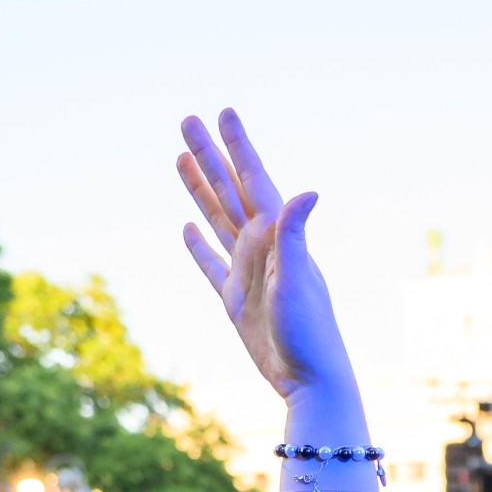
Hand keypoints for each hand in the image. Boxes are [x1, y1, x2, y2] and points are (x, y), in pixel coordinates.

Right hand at [175, 109, 347, 408]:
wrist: (310, 379)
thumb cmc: (310, 331)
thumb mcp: (299, 280)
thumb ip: (295, 234)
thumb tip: (307, 192)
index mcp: (277, 236)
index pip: (253, 180)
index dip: (238, 146)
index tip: (223, 112)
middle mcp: (262, 247)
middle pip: (228, 191)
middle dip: (208, 155)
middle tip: (186, 119)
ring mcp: (247, 272)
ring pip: (216, 219)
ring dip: (199, 189)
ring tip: (180, 158)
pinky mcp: (235, 301)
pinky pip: (211, 265)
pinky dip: (198, 245)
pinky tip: (187, 229)